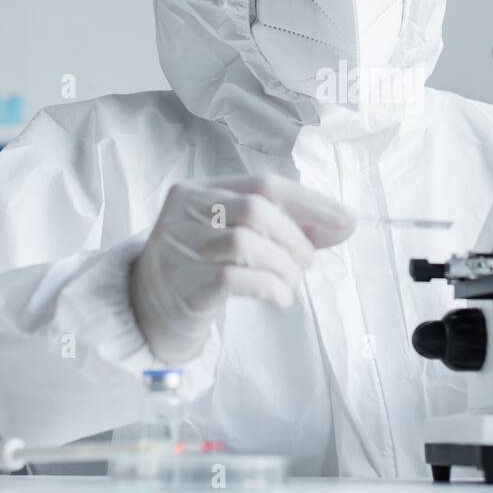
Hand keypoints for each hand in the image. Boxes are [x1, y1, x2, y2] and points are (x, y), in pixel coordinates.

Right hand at [130, 174, 355, 363]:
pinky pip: (236, 278)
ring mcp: (182, 246)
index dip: (310, 202)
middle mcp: (186, 210)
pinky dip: (270, 286)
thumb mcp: (233, 234)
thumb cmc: (199, 265)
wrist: (145, 308)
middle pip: (258, 209)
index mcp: (201, 190)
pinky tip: (278, 297)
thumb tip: (344, 222)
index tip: (347, 220)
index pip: (264, 183)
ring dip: (285, 266)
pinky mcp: (185, 284)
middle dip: (296, 238)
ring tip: (291, 284)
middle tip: (306, 264)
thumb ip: (281, 224)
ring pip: (248, 243)